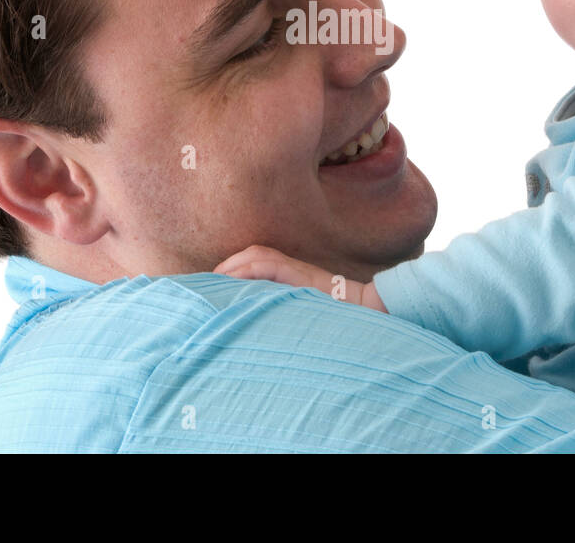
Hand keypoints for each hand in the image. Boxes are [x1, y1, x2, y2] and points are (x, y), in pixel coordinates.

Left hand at [214, 245, 386, 312]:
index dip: (234, 268)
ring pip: (256, 256)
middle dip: (227, 265)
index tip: (214, 284)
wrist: (367, 308)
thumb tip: (259, 320)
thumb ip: (284, 306)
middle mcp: (292, 268)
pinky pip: (266, 265)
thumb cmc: (337, 316)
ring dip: (233, 265)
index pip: (257, 262)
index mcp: (292, 274)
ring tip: (215, 278)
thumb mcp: (304, 308)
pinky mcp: (299, 274)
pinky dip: (246, 269)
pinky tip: (231, 279)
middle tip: (207, 280)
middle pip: (252, 254)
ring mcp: (296, 269)